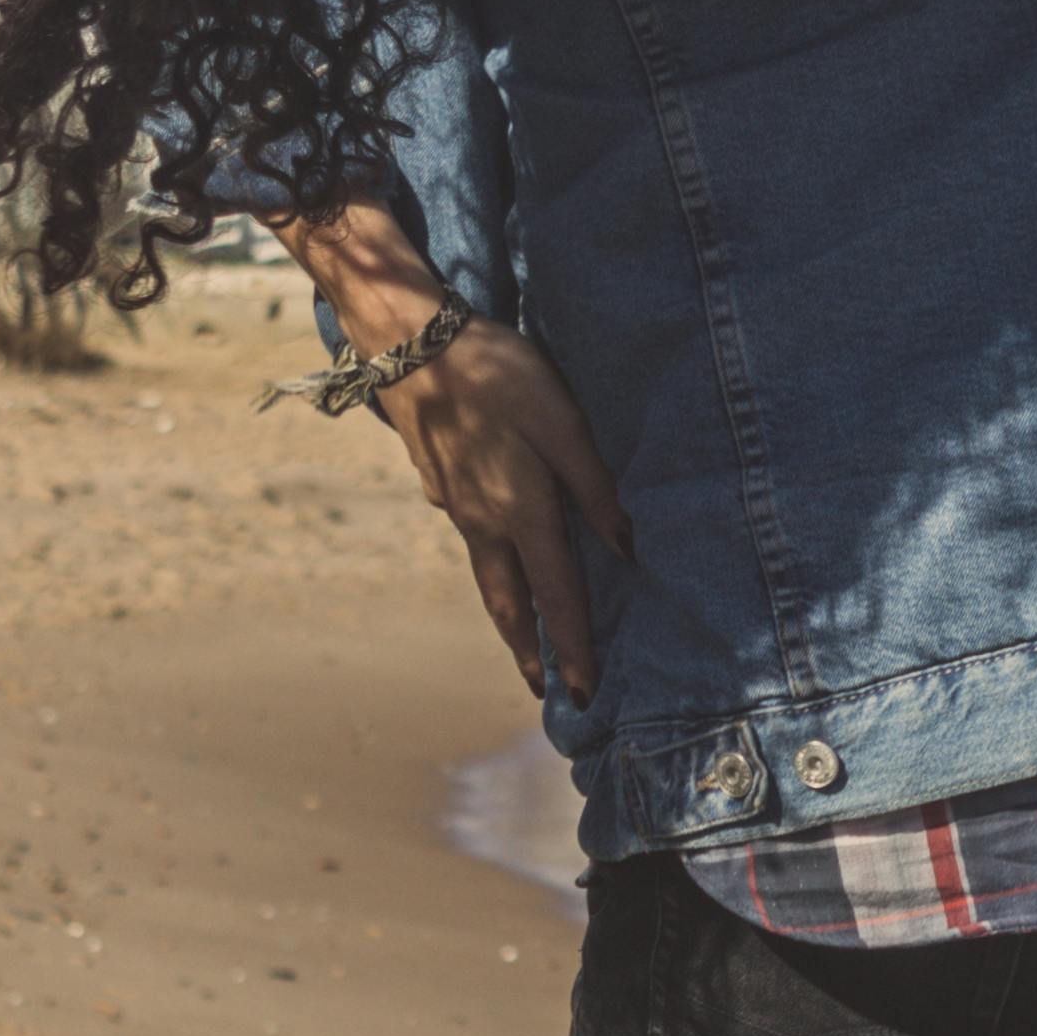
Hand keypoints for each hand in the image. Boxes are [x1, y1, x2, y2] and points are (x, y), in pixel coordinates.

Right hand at [268, 204, 631, 704]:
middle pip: (510, 602)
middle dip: (528, 651)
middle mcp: (484, 521)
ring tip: (522, 645)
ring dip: (508, 617)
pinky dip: (490, 567)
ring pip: (487, 575)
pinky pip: (471, 539)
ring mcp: (455, 505)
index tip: (584, 692)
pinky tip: (499, 558)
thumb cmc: (498, 375)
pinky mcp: (439, 483)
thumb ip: (595, 486)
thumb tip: (626, 547)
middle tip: (544, 692)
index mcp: (521, 511)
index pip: (556, 596)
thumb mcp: (563, 422)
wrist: (410, 343)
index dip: (572, 646)